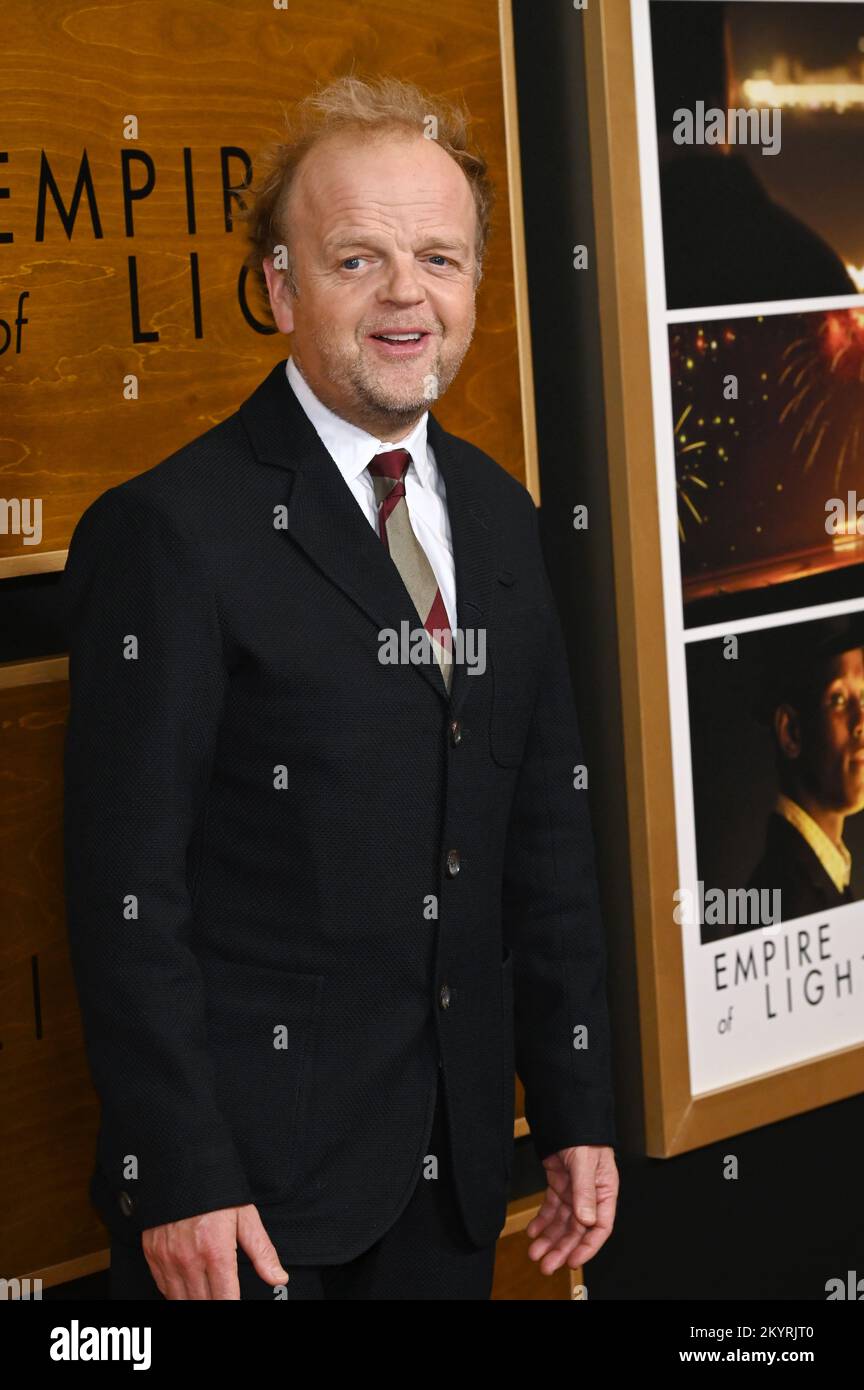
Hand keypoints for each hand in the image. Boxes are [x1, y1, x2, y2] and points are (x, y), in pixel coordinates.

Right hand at [142, 1203, 289, 1298]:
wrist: (181, 1166)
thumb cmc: (215, 1191)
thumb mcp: (246, 1217)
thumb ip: (262, 1252)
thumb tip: (278, 1277)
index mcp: (216, 1252)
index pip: (225, 1299)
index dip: (232, 1307)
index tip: (235, 1304)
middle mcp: (189, 1259)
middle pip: (203, 1303)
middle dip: (215, 1303)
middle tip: (223, 1296)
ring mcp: (168, 1259)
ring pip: (181, 1300)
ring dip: (196, 1302)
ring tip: (207, 1295)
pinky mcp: (153, 1254)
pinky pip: (164, 1288)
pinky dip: (176, 1294)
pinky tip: (188, 1288)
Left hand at [525, 1144, 617, 1275]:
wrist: (566, 1114)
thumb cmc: (584, 1134)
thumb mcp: (585, 1163)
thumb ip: (585, 1191)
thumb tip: (586, 1221)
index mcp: (605, 1192)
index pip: (600, 1227)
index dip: (587, 1247)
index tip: (572, 1261)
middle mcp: (590, 1196)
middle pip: (578, 1230)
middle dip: (562, 1249)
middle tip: (546, 1265)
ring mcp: (574, 1191)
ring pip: (562, 1223)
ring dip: (549, 1239)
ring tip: (535, 1253)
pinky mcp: (559, 1184)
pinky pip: (551, 1208)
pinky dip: (542, 1221)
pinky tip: (532, 1232)